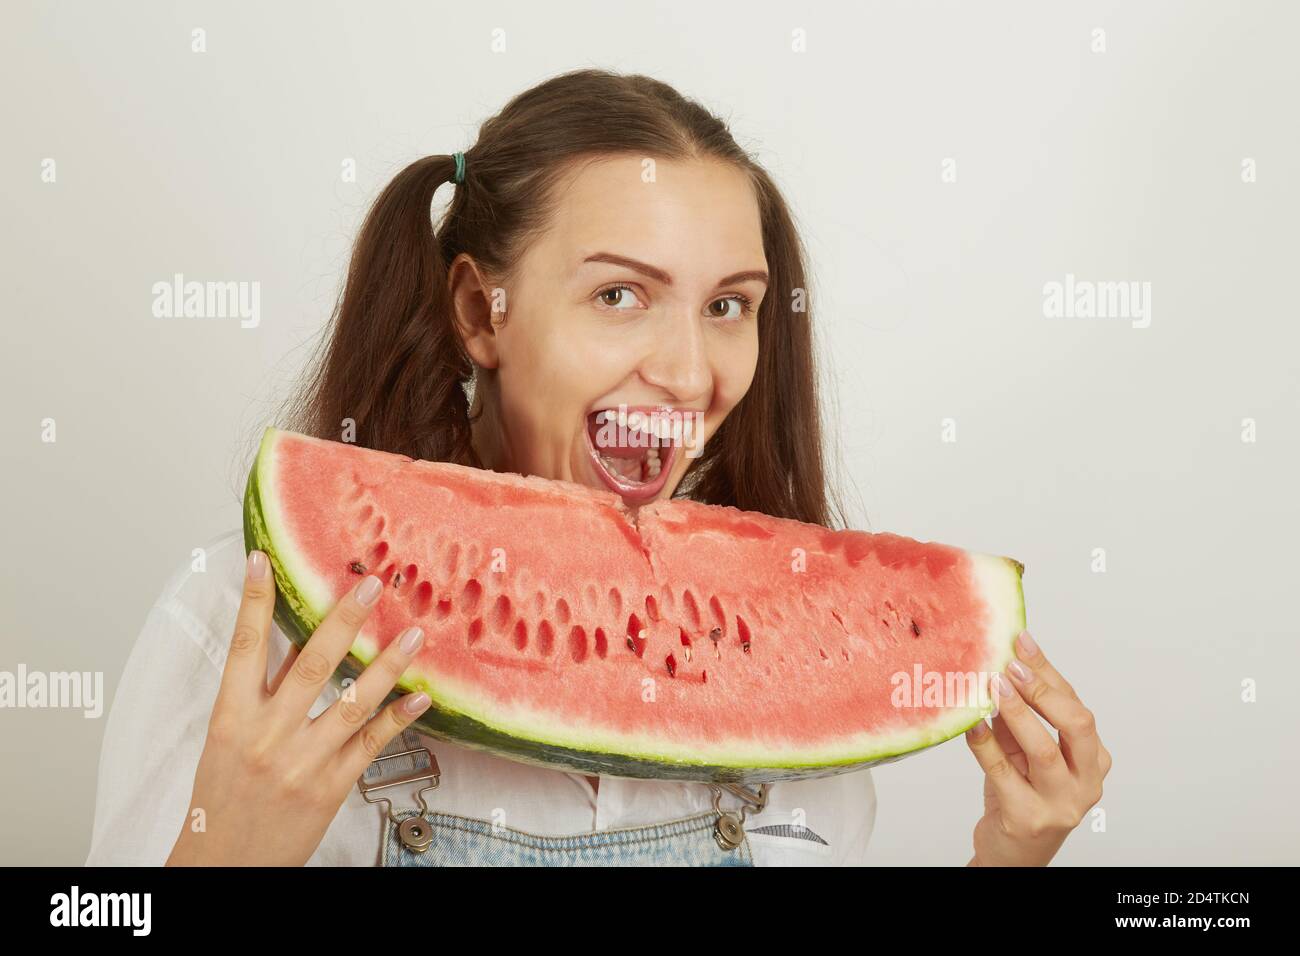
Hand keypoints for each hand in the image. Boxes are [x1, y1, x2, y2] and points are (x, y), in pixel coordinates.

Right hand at [167, 550, 431, 865]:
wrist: (225, 866)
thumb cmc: (222, 801)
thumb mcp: (227, 741)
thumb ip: (261, 694)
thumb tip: (290, 639)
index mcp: (232, 719)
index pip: (243, 646)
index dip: (254, 600)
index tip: (264, 559)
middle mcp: (267, 735)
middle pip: (311, 663)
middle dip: (344, 618)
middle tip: (373, 582)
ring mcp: (303, 761)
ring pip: (352, 701)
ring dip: (388, 663)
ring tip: (415, 631)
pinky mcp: (331, 787)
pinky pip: (371, 745)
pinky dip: (398, 718)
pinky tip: (420, 697)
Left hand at [963, 630, 1110, 865]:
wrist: (1013, 853)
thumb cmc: (1022, 795)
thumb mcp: (1025, 753)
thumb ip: (1019, 717)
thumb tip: (999, 665)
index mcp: (1093, 759)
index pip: (1075, 705)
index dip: (1048, 671)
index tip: (1021, 641)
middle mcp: (1086, 781)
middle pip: (1077, 725)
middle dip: (1043, 690)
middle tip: (1011, 665)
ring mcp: (1062, 803)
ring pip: (1045, 750)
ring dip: (1017, 713)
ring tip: (992, 687)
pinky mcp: (1030, 818)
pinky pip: (1004, 773)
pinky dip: (986, 745)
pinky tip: (972, 724)